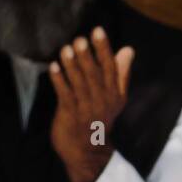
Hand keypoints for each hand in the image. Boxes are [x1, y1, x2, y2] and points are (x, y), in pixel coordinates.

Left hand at [49, 27, 133, 181]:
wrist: (87, 150)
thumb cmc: (99, 118)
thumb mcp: (115, 97)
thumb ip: (120, 73)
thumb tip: (128, 50)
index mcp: (114, 93)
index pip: (111, 67)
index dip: (104, 49)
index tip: (97, 31)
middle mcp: (102, 100)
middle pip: (94, 75)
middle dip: (87, 56)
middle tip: (79, 39)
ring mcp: (86, 108)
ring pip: (79, 84)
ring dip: (71, 66)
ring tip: (65, 49)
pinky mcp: (69, 115)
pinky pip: (64, 95)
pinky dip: (59, 81)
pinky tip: (53, 67)